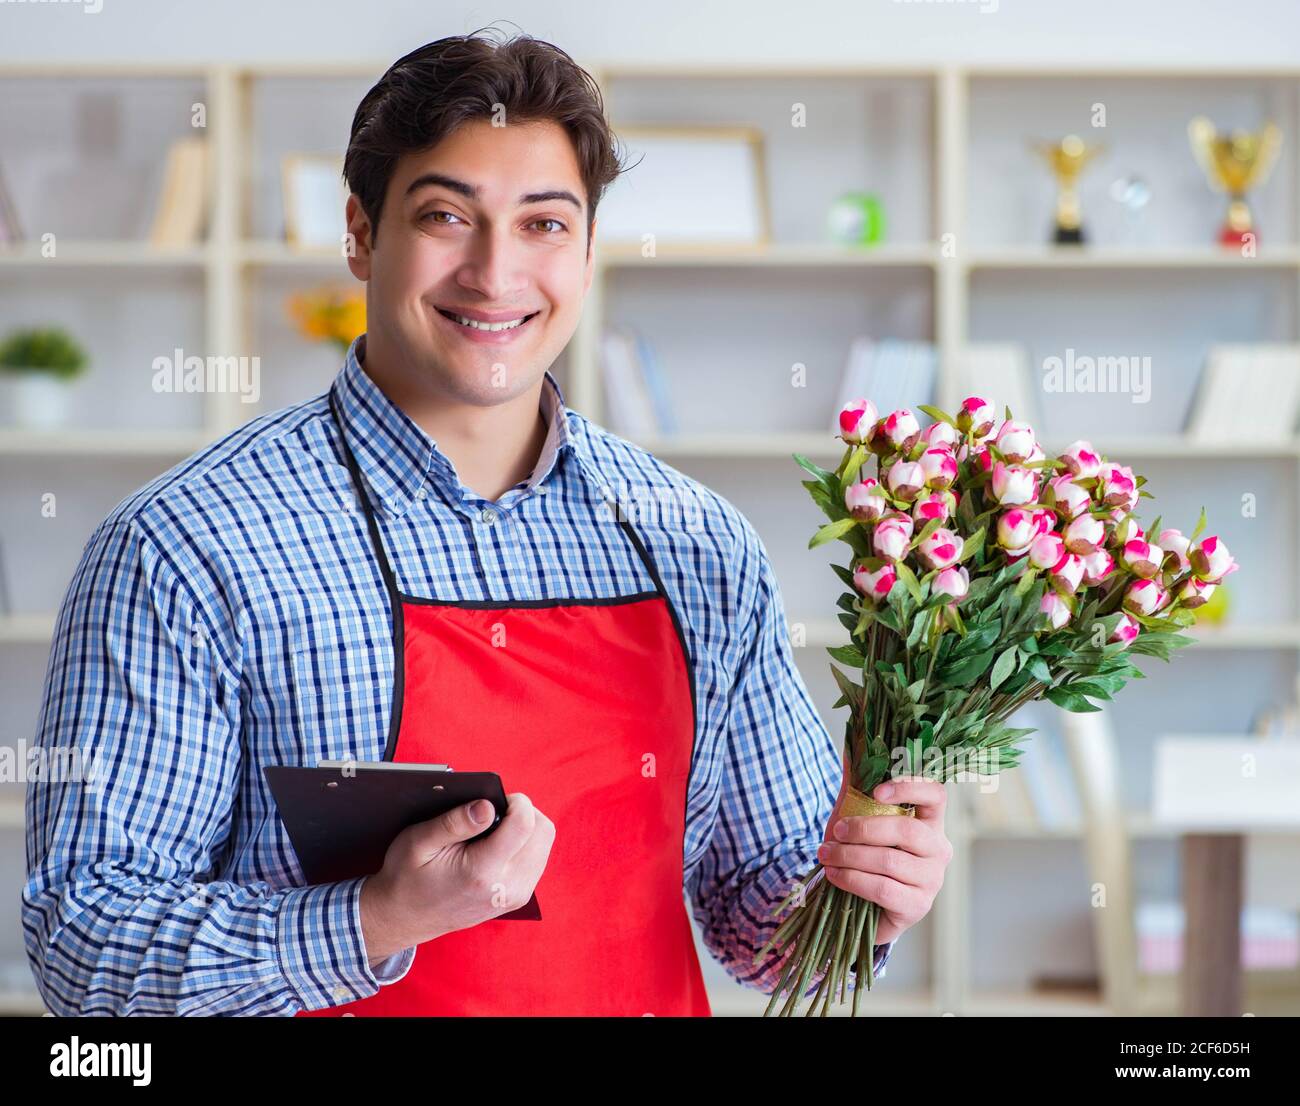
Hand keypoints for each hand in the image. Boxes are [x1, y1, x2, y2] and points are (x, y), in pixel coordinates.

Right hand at [360, 792, 554, 960]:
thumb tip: (488, 805)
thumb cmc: (408, 876)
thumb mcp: (418, 841)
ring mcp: (516, 896)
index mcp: (481, 872)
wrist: (406, 918)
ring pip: (545, 842)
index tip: (495, 799)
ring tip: (494, 828)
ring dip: (525, 827)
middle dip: (523, 811)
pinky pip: (538, 857)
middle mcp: (506, 888)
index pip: (524, 825)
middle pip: (543, 831)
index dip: (516, 802)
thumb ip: (455, 822)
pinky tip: (499, 843)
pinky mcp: (519, 898)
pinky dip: (524, 843)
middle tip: (493, 811)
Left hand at [816, 775, 952, 945]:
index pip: (936, 795)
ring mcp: (931, 881)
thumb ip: (859, 782)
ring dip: (850, 857)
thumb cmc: (864, 853)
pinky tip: (834, 875)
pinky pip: (883, 889)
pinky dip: (853, 880)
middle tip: (836, 831)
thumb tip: (853, 744)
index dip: (910, 788)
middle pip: (908, 832)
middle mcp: (938, 850)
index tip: (876, 791)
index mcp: (930, 822)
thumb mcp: (858, 816)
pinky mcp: (917, 907)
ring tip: (826, 854)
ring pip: (890, 862)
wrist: (860, 902)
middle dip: (864, 829)